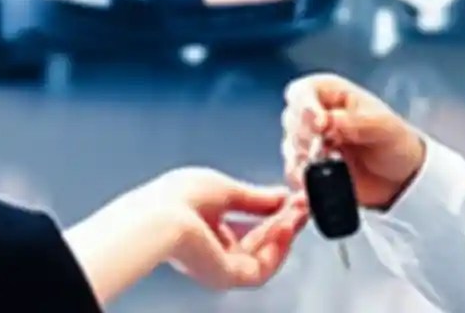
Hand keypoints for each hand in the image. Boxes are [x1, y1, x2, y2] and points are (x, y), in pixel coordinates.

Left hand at [151, 168, 308, 289]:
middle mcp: (212, 244)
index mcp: (205, 221)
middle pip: (259, 238)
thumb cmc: (176, 197)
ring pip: (263, 255)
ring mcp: (218, 262)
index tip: (294, 198)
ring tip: (297, 216)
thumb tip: (282, 197)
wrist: (161, 217)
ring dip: (285, 235)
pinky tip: (286, 230)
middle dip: (284, 220)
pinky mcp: (225, 277)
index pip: (247, 220)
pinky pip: (261, 269)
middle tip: (304, 206)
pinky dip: (277, 251)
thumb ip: (257, 197)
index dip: (273, 209)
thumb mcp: (226, 188)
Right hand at [282, 73, 425, 209]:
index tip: (321, 127)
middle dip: (306, 138)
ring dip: (304, 161)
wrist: (400, 178)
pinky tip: (317, 187)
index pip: (302, 93)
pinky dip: (303, 182)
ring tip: (331, 168)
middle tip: (326, 151)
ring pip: (290, 149)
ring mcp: (308, 143)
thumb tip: (326, 121)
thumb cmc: (394, 141)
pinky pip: (294, 175)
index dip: (306, 108)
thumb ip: (354, 122)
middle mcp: (314, 115)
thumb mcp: (383, 127)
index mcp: (330, 93)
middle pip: (291, 121)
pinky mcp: (309, 169)